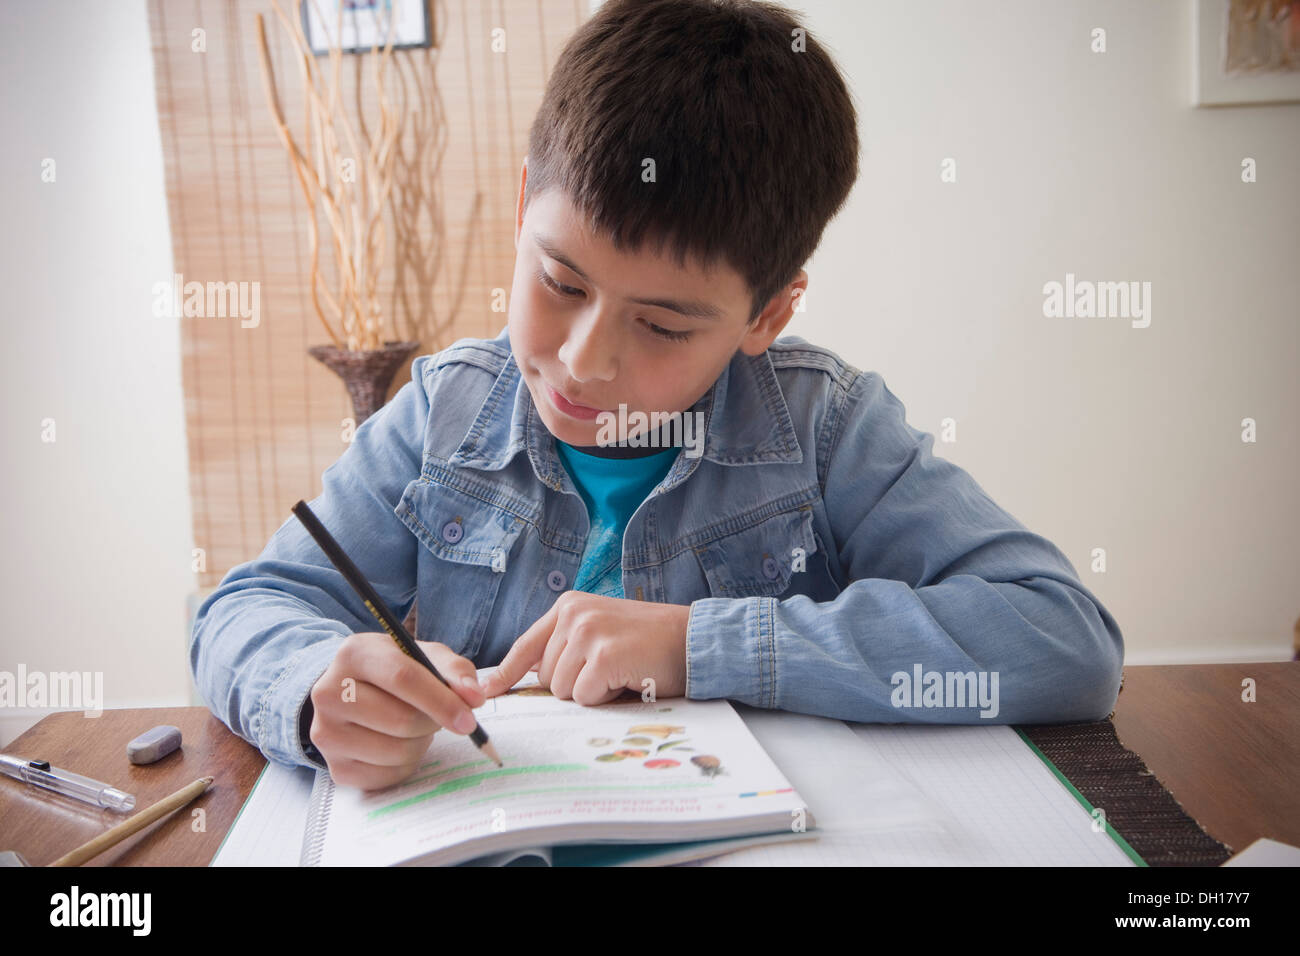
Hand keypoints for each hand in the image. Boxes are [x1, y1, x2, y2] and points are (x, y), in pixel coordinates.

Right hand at [308, 633, 483, 790]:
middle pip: (401, 720)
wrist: (350, 693)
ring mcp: (326, 733)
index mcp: (355, 654)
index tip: (469, 719)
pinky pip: (388, 777)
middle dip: (432, 723)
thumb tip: (474, 698)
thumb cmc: (394, 671)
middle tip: (436, 716)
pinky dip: (406, 764)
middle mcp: (330, 693)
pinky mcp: (336, 768)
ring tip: (414, 727)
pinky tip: (399, 744)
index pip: (403, 678)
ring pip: (396, 752)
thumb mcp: (423, 656)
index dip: (441, 701)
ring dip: (420, 743)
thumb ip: (454, 671)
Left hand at [479, 591, 690, 704]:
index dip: (505, 672)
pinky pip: (585, 697)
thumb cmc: (649, 643)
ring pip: (563, 690)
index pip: (526, 645)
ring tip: (620, 672)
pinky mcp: (604, 655)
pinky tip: (627, 679)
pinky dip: (605, 698)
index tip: (487, 689)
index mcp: (569, 605)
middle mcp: (574, 613)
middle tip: (609, 669)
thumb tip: (525, 680)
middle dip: (574, 684)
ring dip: (591, 692)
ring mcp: (588, 633)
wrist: (693, 639)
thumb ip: (565, 647)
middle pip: (545, 677)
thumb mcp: (600, 631)